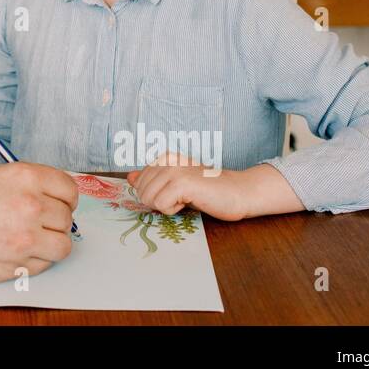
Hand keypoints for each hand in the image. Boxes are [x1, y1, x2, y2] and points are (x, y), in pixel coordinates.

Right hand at [0, 163, 77, 284]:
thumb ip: (25, 187)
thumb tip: (51, 200)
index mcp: (25, 178)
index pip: (69, 190)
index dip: (65, 198)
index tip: (59, 203)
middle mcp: (29, 207)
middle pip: (66, 219)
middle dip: (55, 221)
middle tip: (38, 223)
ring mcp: (23, 240)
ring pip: (62, 247)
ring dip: (51, 244)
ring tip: (32, 241)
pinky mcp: (14, 267)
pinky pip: (42, 266)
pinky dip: (34, 262)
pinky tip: (14, 252)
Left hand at [126, 152, 249, 220]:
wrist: (238, 192)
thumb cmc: (208, 191)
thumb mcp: (176, 183)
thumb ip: (153, 180)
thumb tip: (130, 178)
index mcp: (164, 158)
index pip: (138, 184)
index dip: (156, 196)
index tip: (177, 192)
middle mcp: (166, 159)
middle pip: (141, 192)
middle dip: (159, 202)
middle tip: (183, 197)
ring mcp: (173, 169)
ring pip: (147, 199)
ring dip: (167, 206)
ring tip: (187, 198)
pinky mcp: (181, 183)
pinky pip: (160, 205)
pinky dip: (174, 210)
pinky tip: (191, 201)